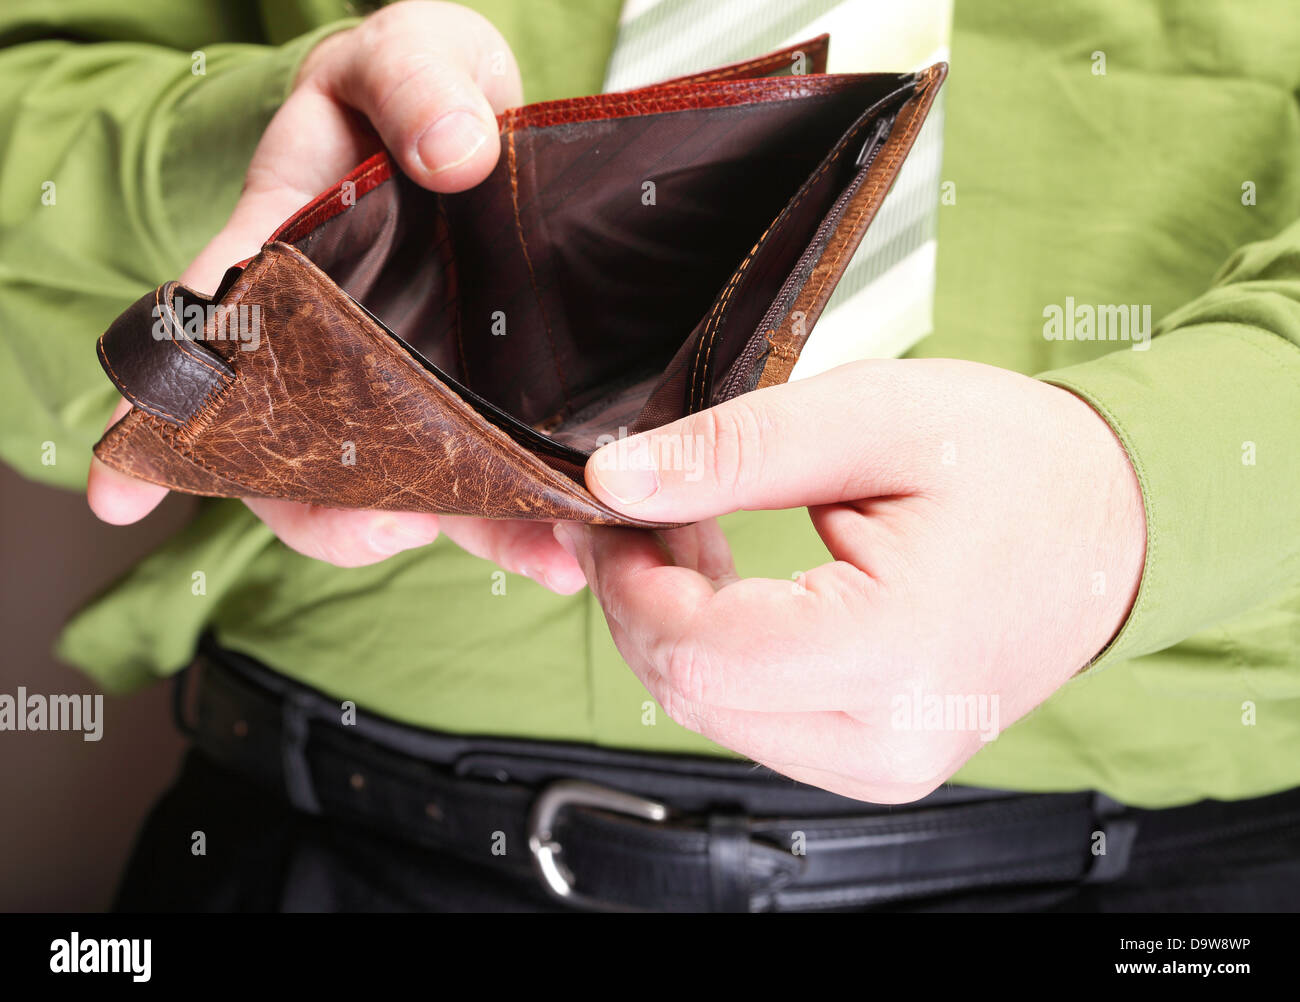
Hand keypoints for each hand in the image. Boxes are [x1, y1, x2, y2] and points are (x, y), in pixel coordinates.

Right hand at [87, 1, 583, 589]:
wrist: (497, 130)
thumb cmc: (424, 89)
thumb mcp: (407, 58)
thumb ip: (415, 84)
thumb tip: (452, 150)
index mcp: (285, 262)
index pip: (205, 343)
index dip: (158, 418)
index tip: (117, 491)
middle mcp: (336, 348)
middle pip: (297, 459)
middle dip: (332, 512)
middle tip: (386, 524)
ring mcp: (415, 388)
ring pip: (409, 490)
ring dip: (461, 533)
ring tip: (533, 553)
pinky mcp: (484, 408)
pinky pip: (491, 483)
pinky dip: (526, 523)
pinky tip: (575, 545)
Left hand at [554, 358, 1146, 801]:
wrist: (1113, 525)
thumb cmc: (1019, 463)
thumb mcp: (873, 420)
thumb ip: (735, 453)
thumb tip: (617, 482)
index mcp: (896, 653)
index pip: (696, 648)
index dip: (626, 576)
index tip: (606, 506)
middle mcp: (888, 741)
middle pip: (689, 689)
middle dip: (638, 596)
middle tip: (644, 507)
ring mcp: (883, 765)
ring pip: (709, 709)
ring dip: (675, 622)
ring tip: (693, 532)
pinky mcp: (874, 761)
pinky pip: (751, 716)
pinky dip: (717, 650)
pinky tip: (729, 582)